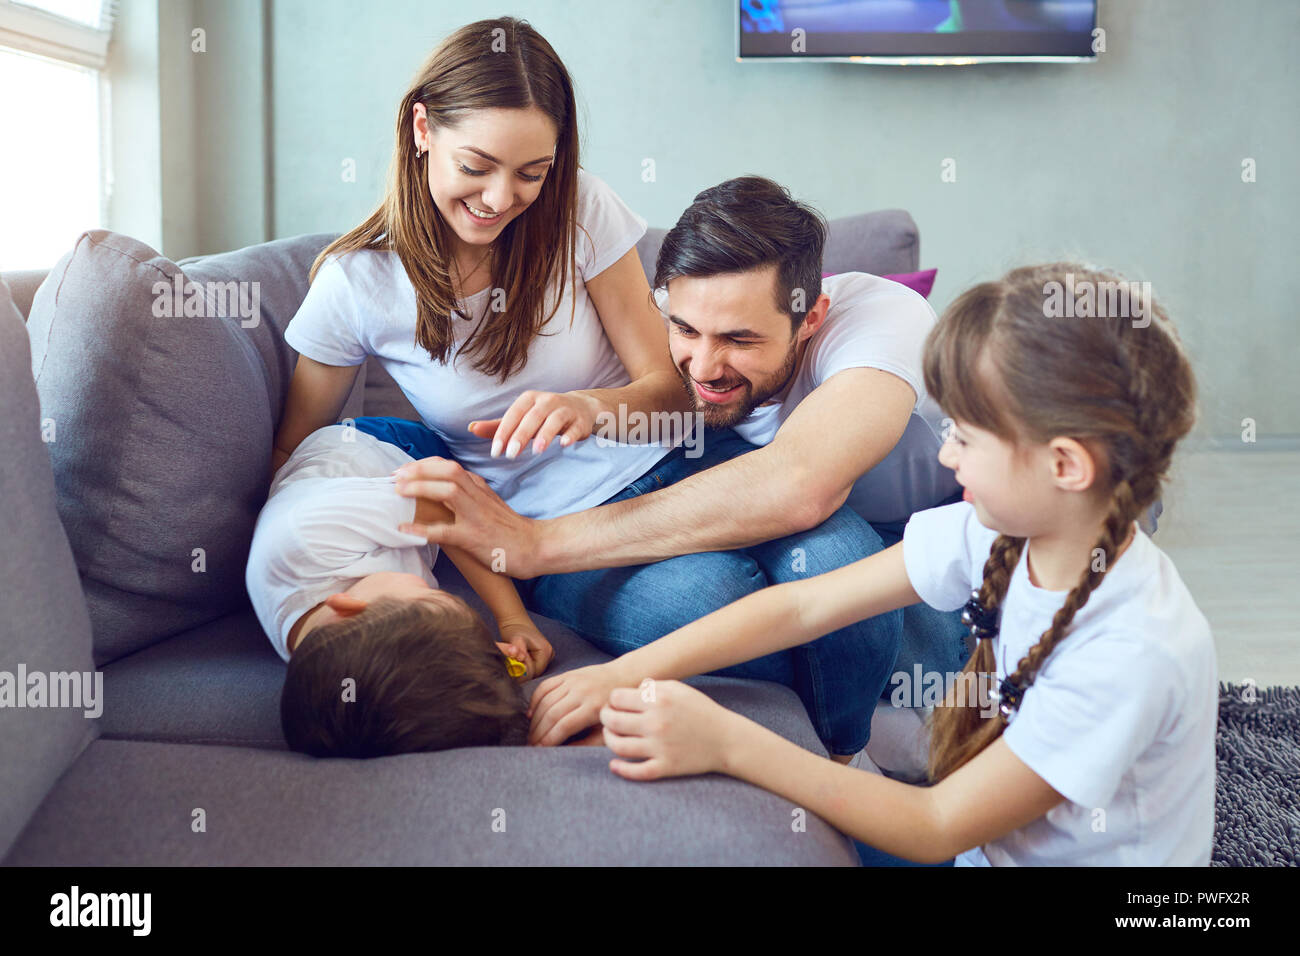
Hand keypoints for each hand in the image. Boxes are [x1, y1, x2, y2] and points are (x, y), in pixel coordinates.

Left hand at [393, 458, 544, 577]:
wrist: (536, 546)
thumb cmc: (510, 530)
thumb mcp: (489, 504)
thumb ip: (468, 496)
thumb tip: (438, 493)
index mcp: (479, 488)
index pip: (448, 466)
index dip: (423, 464)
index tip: (404, 470)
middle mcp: (478, 496)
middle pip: (447, 470)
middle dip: (418, 469)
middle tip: (394, 477)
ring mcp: (477, 516)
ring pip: (447, 491)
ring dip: (420, 488)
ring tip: (398, 492)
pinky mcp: (474, 538)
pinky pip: (445, 531)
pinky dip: (422, 529)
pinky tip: (404, 530)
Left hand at [468, 390, 602, 458]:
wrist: (580, 408)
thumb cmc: (544, 415)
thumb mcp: (521, 418)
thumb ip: (498, 425)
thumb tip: (471, 428)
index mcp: (528, 399)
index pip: (513, 415)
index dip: (503, 432)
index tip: (495, 452)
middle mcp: (546, 401)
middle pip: (532, 417)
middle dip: (521, 435)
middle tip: (511, 455)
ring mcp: (565, 409)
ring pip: (554, 420)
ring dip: (545, 435)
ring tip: (537, 451)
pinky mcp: (580, 420)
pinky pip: (575, 427)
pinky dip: (571, 435)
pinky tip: (565, 445)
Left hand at [497, 620, 553, 680]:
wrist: (516, 622)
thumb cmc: (515, 629)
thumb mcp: (516, 639)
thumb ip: (519, 649)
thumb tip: (520, 659)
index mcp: (546, 651)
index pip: (535, 672)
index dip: (523, 672)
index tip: (512, 667)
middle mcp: (550, 654)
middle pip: (535, 672)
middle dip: (523, 671)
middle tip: (511, 664)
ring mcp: (548, 656)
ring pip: (534, 670)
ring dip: (524, 668)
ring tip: (515, 659)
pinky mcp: (543, 656)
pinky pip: (534, 667)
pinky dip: (525, 665)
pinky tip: (519, 659)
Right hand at [527, 662, 629, 745]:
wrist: (625, 677)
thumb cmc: (617, 709)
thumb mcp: (609, 729)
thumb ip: (587, 743)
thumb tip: (563, 752)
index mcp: (594, 707)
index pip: (564, 725)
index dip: (549, 739)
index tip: (539, 750)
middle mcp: (582, 691)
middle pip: (552, 714)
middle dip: (538, 732)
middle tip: (530, 745)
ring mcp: (573, 681)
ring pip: (545, 701)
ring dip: (534, 719)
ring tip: (530, 733)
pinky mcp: (568, 674)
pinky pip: (545, 686)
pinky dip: (534, 700)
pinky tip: (531, 714)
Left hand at [601, 680, 738, 780]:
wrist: (726, 739)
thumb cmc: (700, 710)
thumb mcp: (678, 689)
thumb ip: (652, 686)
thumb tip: (629, 691)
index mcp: (659, 700)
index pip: (617, 698)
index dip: (613, 699)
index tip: (616, 703)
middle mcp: (656, 723)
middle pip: (612, 720)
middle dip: (605, 718)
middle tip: (608, 718)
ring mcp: (660, 747)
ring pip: (618, 746)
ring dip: (609, 740)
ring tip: (611, 736)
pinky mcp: (665, 766)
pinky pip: (635, 771)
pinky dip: (620, 769)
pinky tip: (614, 764)